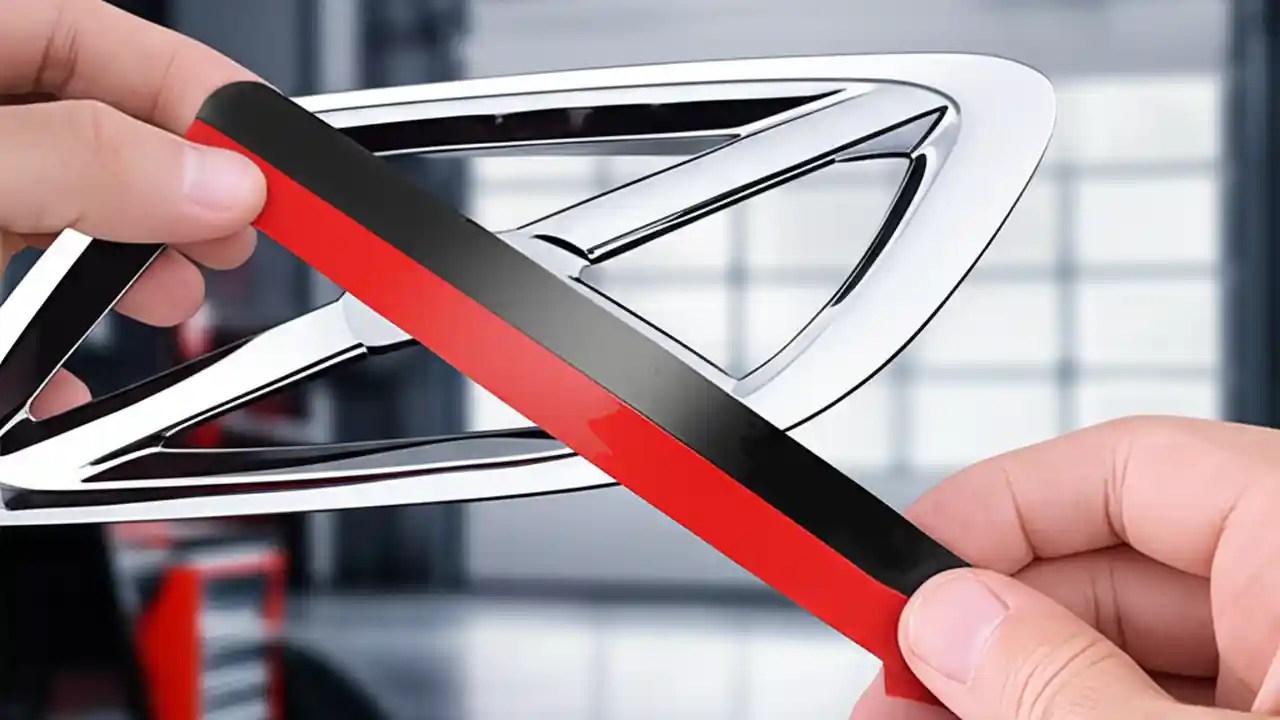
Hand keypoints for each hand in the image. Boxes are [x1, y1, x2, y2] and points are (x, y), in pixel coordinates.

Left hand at [1, 0, 265, 416]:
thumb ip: (80, 164)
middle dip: (182, 199)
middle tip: (236, 240)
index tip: (275, 170)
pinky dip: (52, 352)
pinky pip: (16, 300)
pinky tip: (69, 388)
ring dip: (131, 274)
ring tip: (173, 302)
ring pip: (66, 221)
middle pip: (106, 137)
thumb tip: (216, 183)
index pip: (113, 44)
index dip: (208, 102)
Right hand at [851, 415, 1279, 718]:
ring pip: (1122, 652)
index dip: (996, 506)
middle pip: (1111, 569)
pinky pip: (1152, 707)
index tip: (901, 562)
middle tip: (893, 671)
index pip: (1134, 466)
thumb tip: (951, 620)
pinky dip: (1059, 716)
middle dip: (983, 619)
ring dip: (1002, 680)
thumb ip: (1065, 681)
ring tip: (914, 717)